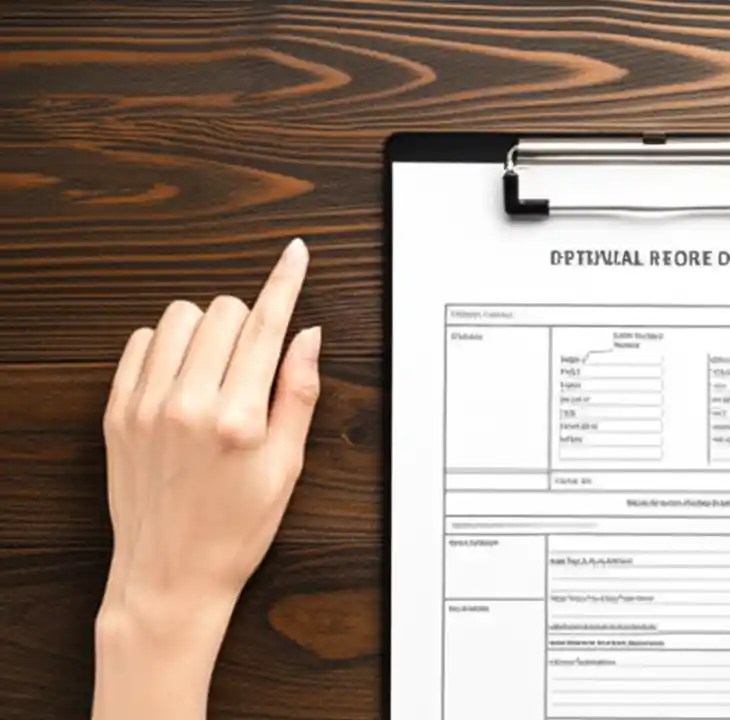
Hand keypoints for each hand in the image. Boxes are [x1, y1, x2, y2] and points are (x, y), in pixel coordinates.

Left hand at [94, 239, 320, 719]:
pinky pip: (139, 343)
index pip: (267, 327)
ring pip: (178, 317)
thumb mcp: (287, 467)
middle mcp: (187, 405)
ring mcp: (146, 406)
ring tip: (216, 368)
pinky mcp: (116, 412)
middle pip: (224, 312)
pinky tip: (182, 376)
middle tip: (256, 361)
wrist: (169, 575)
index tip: (295, 254)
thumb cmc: (235, 530)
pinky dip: (165, 345)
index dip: (285, 282)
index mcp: (238, 419)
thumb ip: (297, 394)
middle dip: (249, 321)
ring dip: (206, 328)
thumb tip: (307, 337)